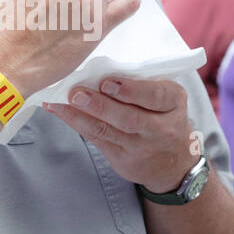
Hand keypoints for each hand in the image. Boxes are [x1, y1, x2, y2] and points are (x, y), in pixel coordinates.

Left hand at [42, 75, 193, 191]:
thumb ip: (140, 84)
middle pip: (130, 117)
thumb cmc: (163, 117)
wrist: (172, 163)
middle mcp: (161, 128)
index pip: (155, 95)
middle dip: (100, 105)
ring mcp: (141, 147)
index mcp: (174, 103)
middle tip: (77, 93)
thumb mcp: (165, 98)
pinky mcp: (122, 158)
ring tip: (60, 102)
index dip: (130, 90)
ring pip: (107, 130)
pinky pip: (96, 139)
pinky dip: (76, 124)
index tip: (107, 82)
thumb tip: (98, 70)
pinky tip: (60, 111)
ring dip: (80, 115)